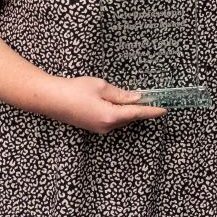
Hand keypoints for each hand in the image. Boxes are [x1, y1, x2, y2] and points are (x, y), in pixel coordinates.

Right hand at [49, 75, 167, 134]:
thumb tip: (137, 99)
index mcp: (110, 116)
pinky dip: (118, 113)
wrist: (51, 99)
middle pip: (130, 117)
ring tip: (132, 98)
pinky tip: (116, 103)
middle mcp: (106, 127)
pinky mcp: (93, 127)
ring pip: (121, 120)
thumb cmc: (75, 90)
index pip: (137, 114)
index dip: (152, 111)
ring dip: (128, 110)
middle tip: (150, 97)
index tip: (165, 110)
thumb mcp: (101, 87)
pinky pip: (112, 120)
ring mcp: (99, 129)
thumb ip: (121, 94)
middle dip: (139, 108)